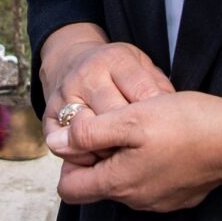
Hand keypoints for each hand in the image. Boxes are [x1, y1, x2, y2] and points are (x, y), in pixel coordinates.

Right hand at [39, 25, 173, 167]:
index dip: (158, 119)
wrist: (72, 63)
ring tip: (123, 160)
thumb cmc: (119, 73)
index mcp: (115, 59)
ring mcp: (64, 96)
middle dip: (134, 139)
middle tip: (148, 155)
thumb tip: (173, 118)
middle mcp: (86, 75)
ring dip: (108, 151)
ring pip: (88, 133)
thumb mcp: (143, 69)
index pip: (142, 94)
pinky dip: (82, 159)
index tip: (168, 136)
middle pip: (114, 116)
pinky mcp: (48, 117)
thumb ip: (159, 89)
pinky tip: (98, 161)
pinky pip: (64, 147)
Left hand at [48, 93, 221, 212]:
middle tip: (120, 123)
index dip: (70, 160)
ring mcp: (160, 201)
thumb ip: (88, 133)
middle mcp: (136, 201)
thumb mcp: (131, 119)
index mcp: (119, 184)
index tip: (90, 134)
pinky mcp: (179, 196)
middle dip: (100, 155)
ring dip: (126, 156)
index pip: (68, 189)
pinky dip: (149, 162)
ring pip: (124, 181)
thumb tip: (55, 141)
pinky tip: (166, 140)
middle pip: (97, 183)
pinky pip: (150, 182)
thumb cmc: (187, 124)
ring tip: (145, 128)